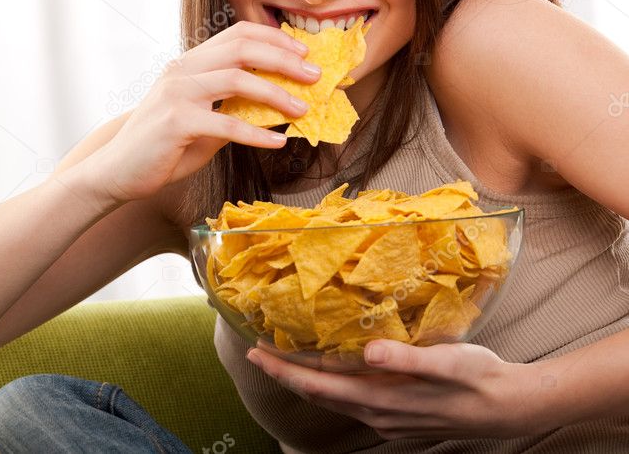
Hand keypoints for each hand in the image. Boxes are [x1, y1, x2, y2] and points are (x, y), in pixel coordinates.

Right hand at [86, 21, 320, 202]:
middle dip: (285, 60)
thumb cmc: (160, 148)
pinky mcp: (175, 122)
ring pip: (237, 80)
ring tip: (304, 108)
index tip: (304, 54)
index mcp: (189, 64)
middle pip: (242, 49)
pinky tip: (278, 141)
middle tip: (316, 76)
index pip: (237, 35)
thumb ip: (231, 110)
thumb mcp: (200, 122)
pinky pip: (227, 124)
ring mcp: (177, 94)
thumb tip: (277, 108)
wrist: (115, 171)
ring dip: (277, 93)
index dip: (274, 40)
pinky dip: (258, 133)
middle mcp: (182, 71)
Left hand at [246, 340, 549, 440]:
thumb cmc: (479, 378)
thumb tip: (370, 352)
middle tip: (255, 349)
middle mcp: (376, 412)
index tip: (254, 350)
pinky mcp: (396, 414)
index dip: (283, 369)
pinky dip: (330, 384)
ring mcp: (386, 416)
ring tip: (282, 356)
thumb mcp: (447, 363)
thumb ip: (407, 360)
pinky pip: (351, 399)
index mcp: (380, 398)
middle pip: (317, 393)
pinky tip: (330, 368)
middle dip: (283, 373)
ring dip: (304, 379)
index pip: (318, 385)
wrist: (511, 407)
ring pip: (332, 397)